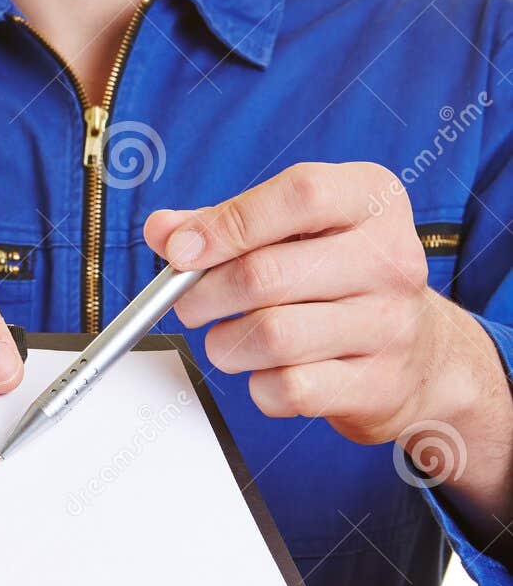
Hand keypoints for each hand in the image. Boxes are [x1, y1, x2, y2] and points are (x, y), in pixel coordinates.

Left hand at [143, 161, 480, 448]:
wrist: (422, 354)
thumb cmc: (344, 280)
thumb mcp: (296, 232)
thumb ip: (225, 223)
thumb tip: (163, 230)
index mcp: (371, 200)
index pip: (297, 196)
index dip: (225, 224)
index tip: (180, 250)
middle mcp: (390, 258)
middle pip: (266, 274)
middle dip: (204, 294)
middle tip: (190, 304)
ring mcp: (389, 325)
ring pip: (270, 335)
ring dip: (226, 344)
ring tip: (227, 340)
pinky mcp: (378, 385)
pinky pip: (290, 388)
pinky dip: (258, 387)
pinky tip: (266, 373)